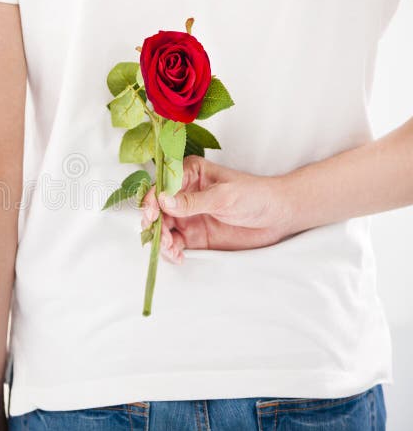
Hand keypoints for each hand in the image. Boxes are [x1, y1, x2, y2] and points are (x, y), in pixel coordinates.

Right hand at [141, 155, 292, 263]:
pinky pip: (175, 244)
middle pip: (157, 209)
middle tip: (161, 237)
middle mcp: (183, 194)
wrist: (278, 216)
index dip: (152, 200)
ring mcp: (187, 216)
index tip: (152, 214)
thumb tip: (164, 201)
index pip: (161, 185)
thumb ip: (193, 201)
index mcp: (189, 174)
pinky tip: (178, 256)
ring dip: (161, 240)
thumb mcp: (224, 196)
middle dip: (154, 224)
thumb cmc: (256, 195)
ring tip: (171, 249)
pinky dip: (171, 252)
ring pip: (162, 228)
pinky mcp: (194, 235)